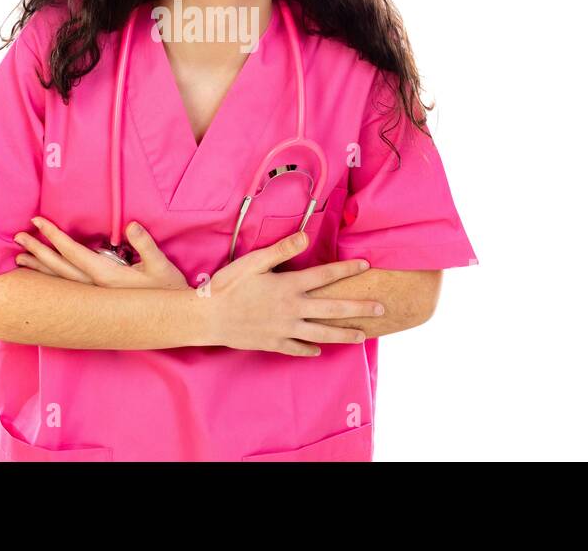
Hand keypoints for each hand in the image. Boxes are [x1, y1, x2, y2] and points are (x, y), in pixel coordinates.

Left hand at [13, 216, 190, 290]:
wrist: (175, 321)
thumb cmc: (169, 291)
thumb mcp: (161, 265)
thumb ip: (145, 245)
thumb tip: (130, 225)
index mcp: (106, 277)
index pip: (73, 252)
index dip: (53, 236)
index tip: (37, 221)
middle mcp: (94, 290)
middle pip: (58, 268)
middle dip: (37, 250)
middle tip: (18, 236)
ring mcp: (94, 298)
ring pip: (59, 282)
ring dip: (39, 268)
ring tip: (19, 258)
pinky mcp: (97, 303)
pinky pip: (67, 292)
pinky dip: (50, 283)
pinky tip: (41, 279)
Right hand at [199, 230, 384, 356]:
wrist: (207, 317)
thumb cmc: (227, 286)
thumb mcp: (253, 262)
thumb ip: (281, 250)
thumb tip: (305, 236)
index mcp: (288, 286)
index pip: (324, 276)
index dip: (346, 270)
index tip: (366, 266)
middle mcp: (292, 309)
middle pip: (332, 308)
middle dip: (358, 308)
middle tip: (380, 308)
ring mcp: (284, 329)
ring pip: (321, 334)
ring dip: (344, 334)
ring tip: (363, 336)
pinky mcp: (273, 343)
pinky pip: (297, 349)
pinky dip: (310, 350)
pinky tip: (320, 351)